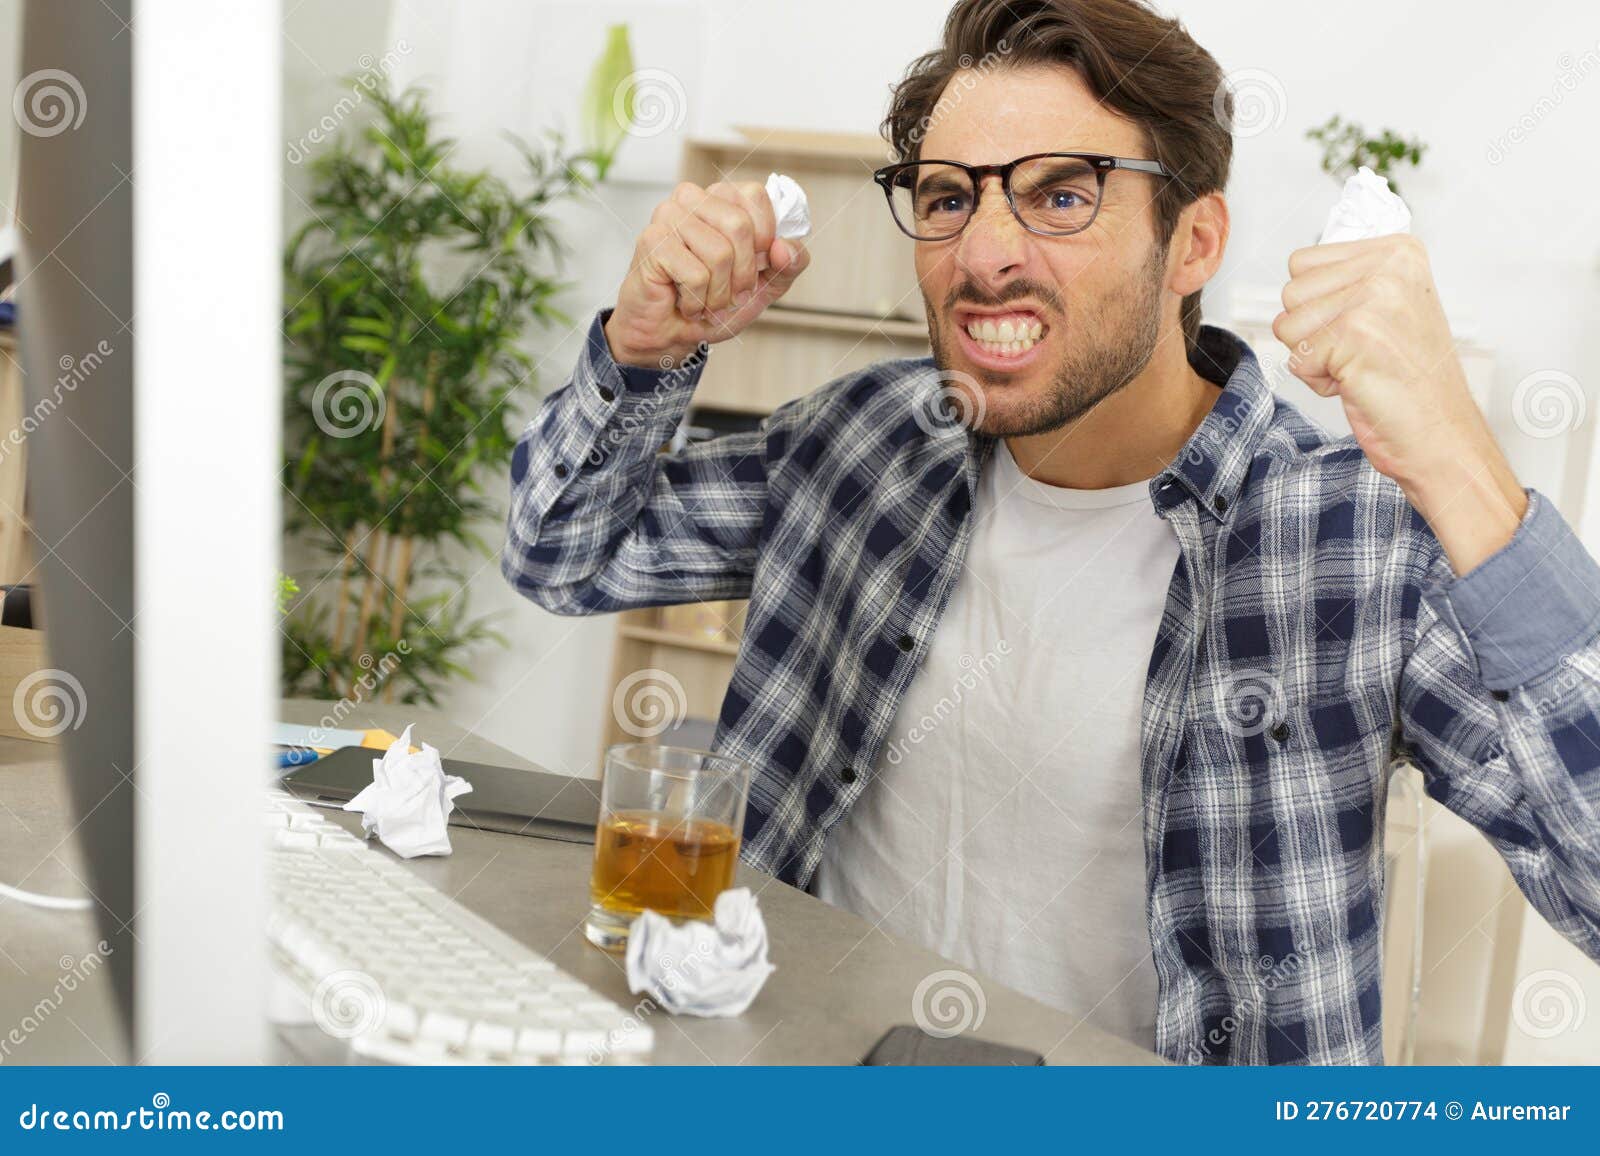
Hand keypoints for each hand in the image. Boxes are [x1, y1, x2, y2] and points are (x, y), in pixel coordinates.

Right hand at [604, 180, 809, 368]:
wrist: (671, 333)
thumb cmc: (712, 302)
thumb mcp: (766, 285)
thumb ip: (790, 264)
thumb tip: (785, 247)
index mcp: (721, 198)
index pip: (755, 196)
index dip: (764, 239)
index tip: (754, 265)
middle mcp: (692, 198)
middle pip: (739, 225)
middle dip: (743, 274)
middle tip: (731, 294)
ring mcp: (668, 216)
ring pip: (719, 253)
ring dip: (718, 294)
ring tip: (706, 302)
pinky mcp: (652, 241)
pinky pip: (696, 274)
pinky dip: (697, 301)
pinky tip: (686, 303)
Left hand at [1273, 234, 1525, 573]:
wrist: (1442, 431)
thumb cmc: (1412, 378)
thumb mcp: (1388, 307)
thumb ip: (1346, 283)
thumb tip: (1295, 281)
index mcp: (1398, 251)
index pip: (1303, 262)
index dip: (1318, 306)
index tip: (1362, 328)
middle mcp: (1389, 267)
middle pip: (1291, 292)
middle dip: (1312, 332)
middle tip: (1361, 351)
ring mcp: (1373, 298)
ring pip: (1287, 324)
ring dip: (1315, 356)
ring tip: (1361, 364)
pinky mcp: (1355, 334)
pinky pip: (1297, 359)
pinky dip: (1319, 381)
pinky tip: (1359, 382)